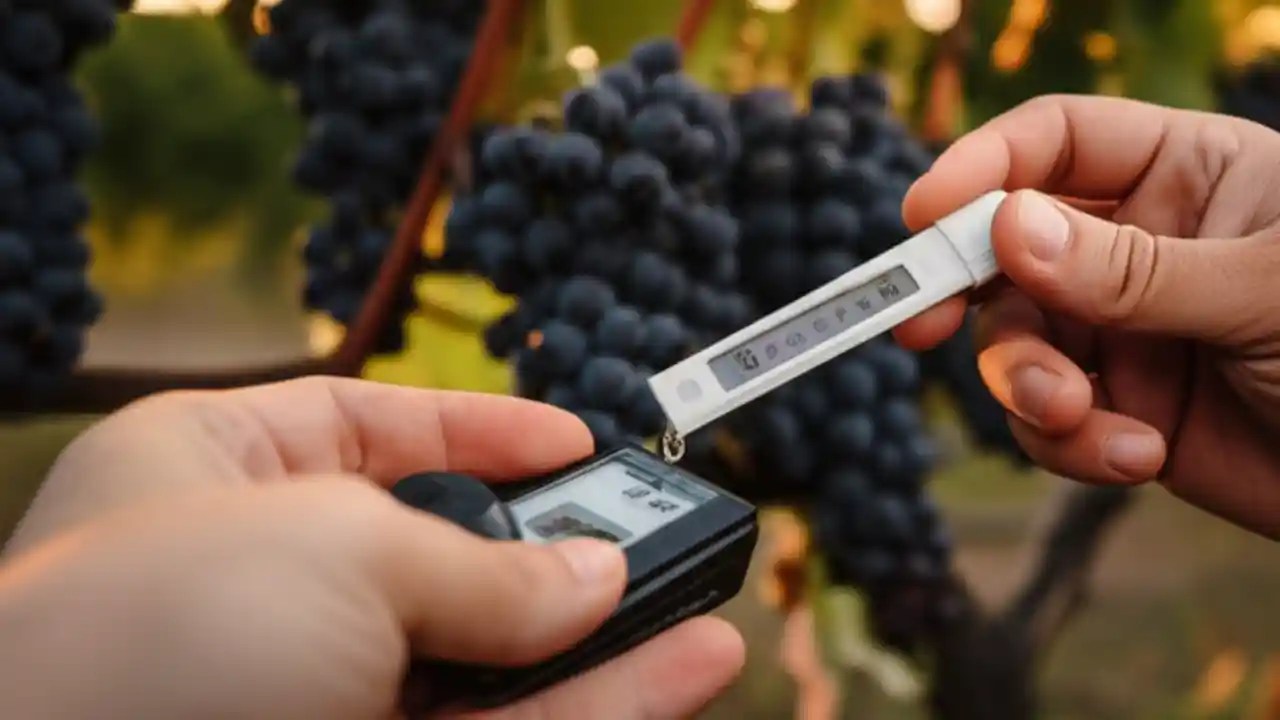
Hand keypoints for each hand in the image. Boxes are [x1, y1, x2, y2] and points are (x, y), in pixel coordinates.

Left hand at [0, 378, 744, 718]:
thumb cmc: (151, 641)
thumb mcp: (337, 550)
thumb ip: (482, 565)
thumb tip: (591, 582)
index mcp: (212, 474)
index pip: (367, 423)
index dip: (477, 428)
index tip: (574, 444)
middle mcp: (263, 584)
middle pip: (445, 548)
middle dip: (554, 545)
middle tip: (652, 530)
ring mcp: (310, 690)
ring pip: (488, 659)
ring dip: (601, 638)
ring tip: (705, 600)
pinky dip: (598, 705)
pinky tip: (684, 668)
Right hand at [893, 95, 1279, 537]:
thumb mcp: (1259, 291)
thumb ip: (1132, 267)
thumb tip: (1009, 230)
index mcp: (1188, 175)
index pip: (1059, 142)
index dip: (984, 166)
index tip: (924, 213)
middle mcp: (1140, 246)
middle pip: (1009, 249)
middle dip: (967, 291)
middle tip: (920, 324)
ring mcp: (1124, 330)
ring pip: (1017, 343)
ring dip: (1030, 387)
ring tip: (1079, 417)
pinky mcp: (1119, 408)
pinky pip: (1049, 420)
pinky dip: (1071, 443)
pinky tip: (1138, 457)